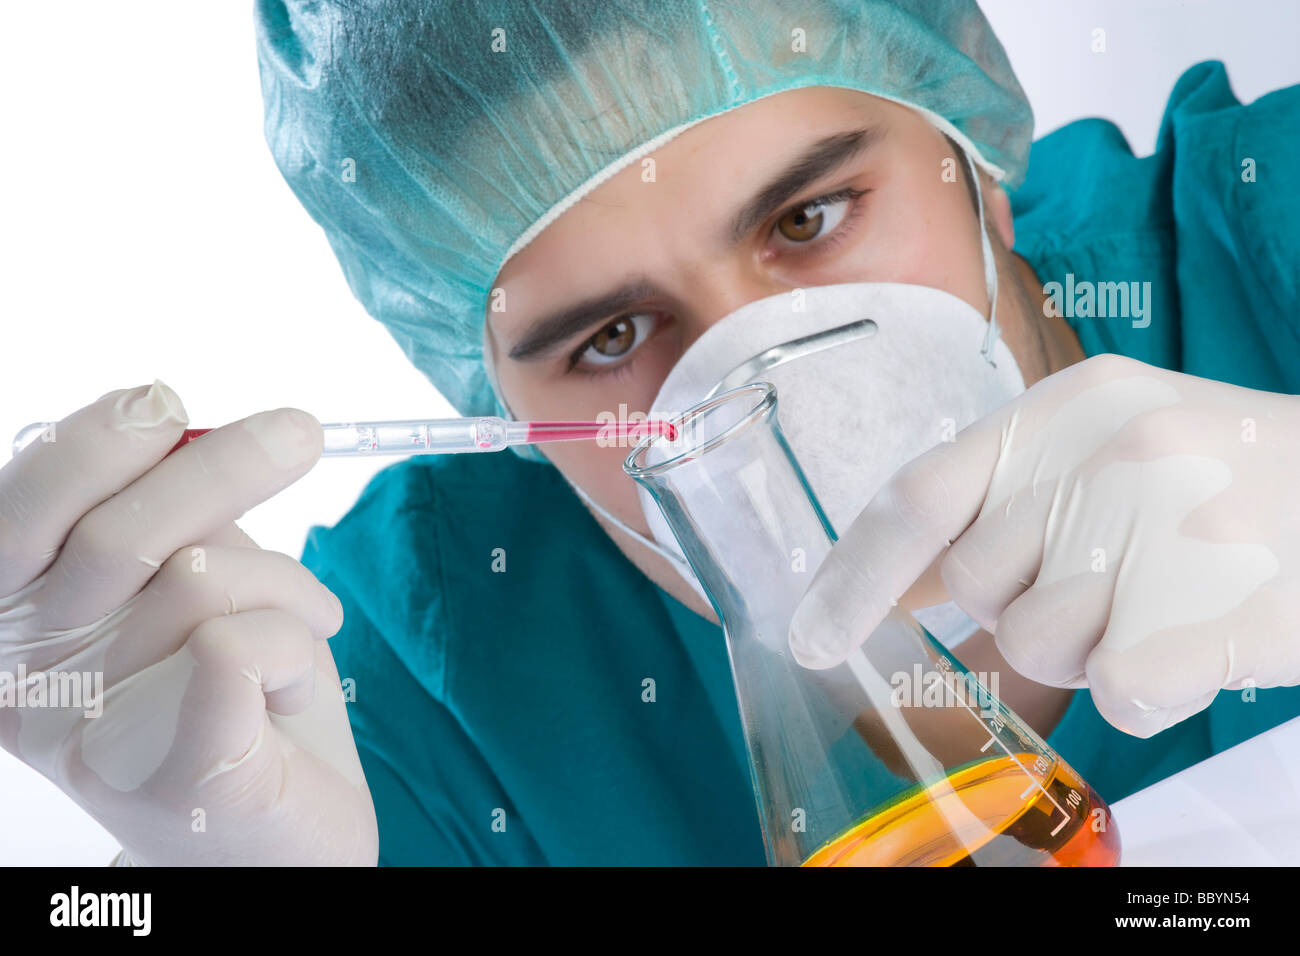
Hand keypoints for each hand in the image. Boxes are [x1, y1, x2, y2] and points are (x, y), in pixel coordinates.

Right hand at [0, 382, 377, 863]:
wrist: (282, 840)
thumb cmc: (234, 698)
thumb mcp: (185, 585)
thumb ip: (162, 517)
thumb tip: (168, 415)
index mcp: (18, 628)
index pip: (18, 514)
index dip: (88, 447)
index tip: (164, 402)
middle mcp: (38, 686)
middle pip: (113, 536)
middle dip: (219, 468)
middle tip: (301, 432)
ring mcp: (102, 741)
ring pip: (196, 580)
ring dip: (282, 581)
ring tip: (302, 617)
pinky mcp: (186, 783)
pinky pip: (244, 647)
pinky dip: (298, 637)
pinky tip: (295, 684)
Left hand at [789, 354, 1299, 737]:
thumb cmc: (1233, 481)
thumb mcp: (1116, 446)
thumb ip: (1006, 497)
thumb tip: (890, 584)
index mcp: (1069, 405)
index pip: (920, 495)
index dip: (853, 575)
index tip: (811, 637)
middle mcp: (1106, 454)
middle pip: (979, 584)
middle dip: (1022, 607)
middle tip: (1110, 578)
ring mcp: (1160, 529)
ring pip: (1040, 646)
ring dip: (1088, 647)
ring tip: (1163, 598)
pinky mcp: (1208, 614)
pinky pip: (1116, 692)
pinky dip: (1148, 685)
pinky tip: (1197, 640)